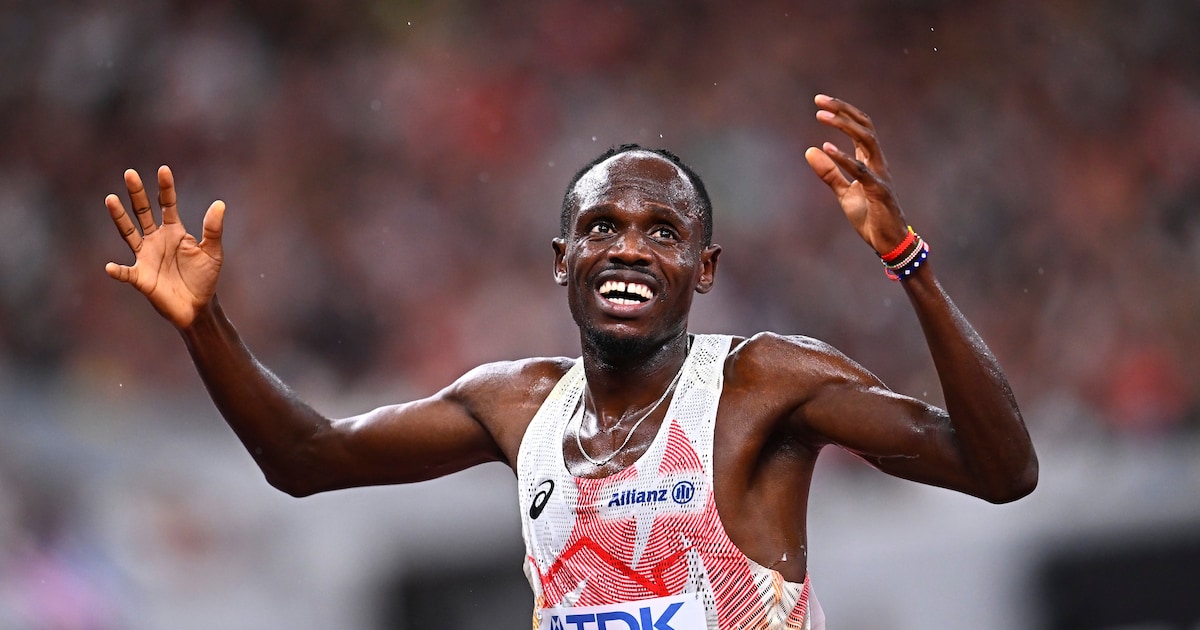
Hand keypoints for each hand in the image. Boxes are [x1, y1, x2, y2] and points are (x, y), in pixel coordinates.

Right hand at [104, 165, 224, 328]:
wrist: (198, 306)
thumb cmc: (205, 278)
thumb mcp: (213, 252)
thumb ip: (213, 229)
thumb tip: (220, 204)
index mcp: (174, 231)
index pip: (167, 204)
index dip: (166, 188)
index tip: (164, 169)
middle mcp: (156, 239)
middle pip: (143, 211)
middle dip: (137, 193)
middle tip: (130, 173)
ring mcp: (146, 256)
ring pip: (128, 233)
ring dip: (120, 217)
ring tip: (110, 199)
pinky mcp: (141, 278)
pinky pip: (126, 273)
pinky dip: (118, 271)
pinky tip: (111, 267)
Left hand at [804, 94, 909, 255]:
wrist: (888, 243)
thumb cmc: (870, 216)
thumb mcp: (844, 193)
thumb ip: (829, 173)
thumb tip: (810, 150)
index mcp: (870, 160)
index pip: (860, 127)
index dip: (842, 111)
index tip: (820, 101)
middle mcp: (878, 162)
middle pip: (864, 126)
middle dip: (842, 110)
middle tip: (819, 100)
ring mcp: (880, 175)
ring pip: (867, 141)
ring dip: (844, 126)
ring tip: (822, 116)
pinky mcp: (879, 191)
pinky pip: (862, 171)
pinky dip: (844, 158)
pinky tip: (828, 148)